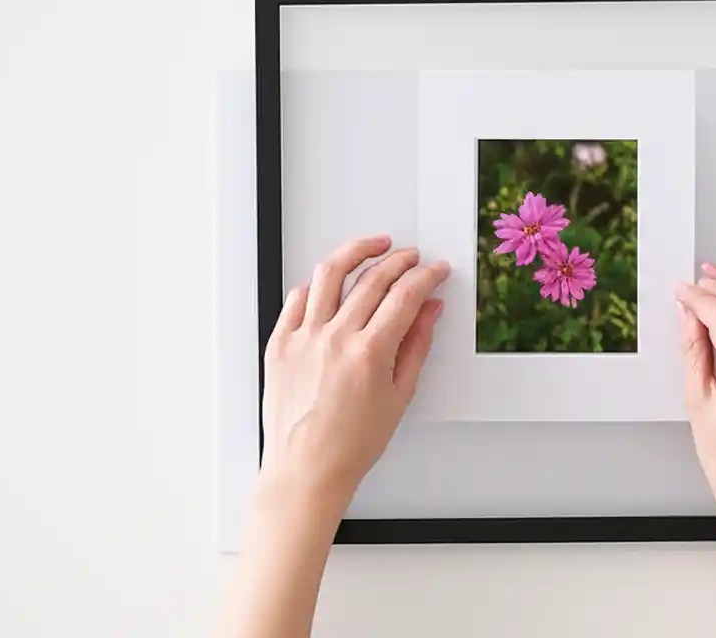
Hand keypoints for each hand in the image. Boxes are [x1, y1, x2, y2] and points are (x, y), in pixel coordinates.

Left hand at [260, 235, 450, 505]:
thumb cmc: (351, 444)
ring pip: (330, 274)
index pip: (406, 295)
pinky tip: (330, 281)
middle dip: (400, 261)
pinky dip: (317, 284)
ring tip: (373, 246)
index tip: (436, 270)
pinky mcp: (280, 344)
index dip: (426, 276)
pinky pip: (297, 299)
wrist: (306, 469)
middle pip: (373, 279)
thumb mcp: (399, 395)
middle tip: (412, 257)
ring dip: (356, 252)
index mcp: (370, 352)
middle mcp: (335, 338)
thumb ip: (416, 345)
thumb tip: (429, 310)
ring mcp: (303, 338)